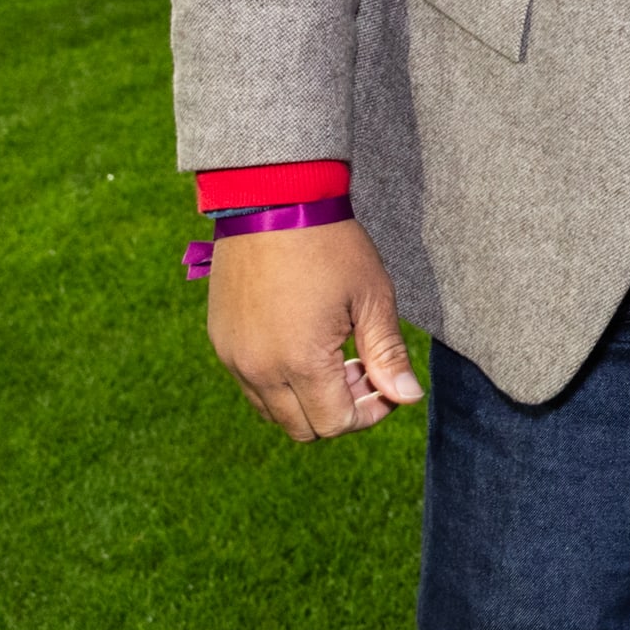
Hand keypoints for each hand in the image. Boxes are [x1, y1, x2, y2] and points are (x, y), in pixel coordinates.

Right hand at [206, 221, 421, 440]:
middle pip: (301, 427)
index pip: (334, 423)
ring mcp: (233, 358)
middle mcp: (258, 370)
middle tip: (362, 368)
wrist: (272, 201)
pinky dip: (279, 382)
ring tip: (335, 355)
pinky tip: (303, 343)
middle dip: (338, 409)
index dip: (368, 414)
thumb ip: (388, 355)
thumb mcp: (373, 298)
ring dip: (307, 399)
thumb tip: (408, 397)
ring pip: (272, 411)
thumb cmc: (331, 246)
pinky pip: (251, 386)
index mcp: (300, 362)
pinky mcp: (221, 342)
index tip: (386, 384)